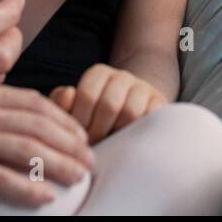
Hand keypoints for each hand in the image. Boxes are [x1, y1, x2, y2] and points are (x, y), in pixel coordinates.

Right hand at [0, 83, 96, 206]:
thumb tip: (26, 121)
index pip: (34, 102)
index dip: (63, 120)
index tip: (82, 136)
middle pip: (36, 125)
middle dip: (69, 144)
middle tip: (89, 161)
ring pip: (24, 149)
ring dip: (57, 164)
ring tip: (78, 178)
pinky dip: (25, 187)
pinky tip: (44, 196)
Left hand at [49, 64, 168, 143]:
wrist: (130, 115)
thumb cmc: (95, 117)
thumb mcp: (75, 109)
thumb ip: (61, 104)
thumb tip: (68, 94)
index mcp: (98, 74)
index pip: (87, 95)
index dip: (81, 121)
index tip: (79, 138)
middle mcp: (122, 76)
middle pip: (109, 104)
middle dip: (98, 131)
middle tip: (93, 147)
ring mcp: (143, 88)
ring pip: (131, 112)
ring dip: (118, 133)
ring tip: (110, 145)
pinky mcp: (160, 102)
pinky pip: (151, 117)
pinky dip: (139, 131)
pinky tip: (128, 140)